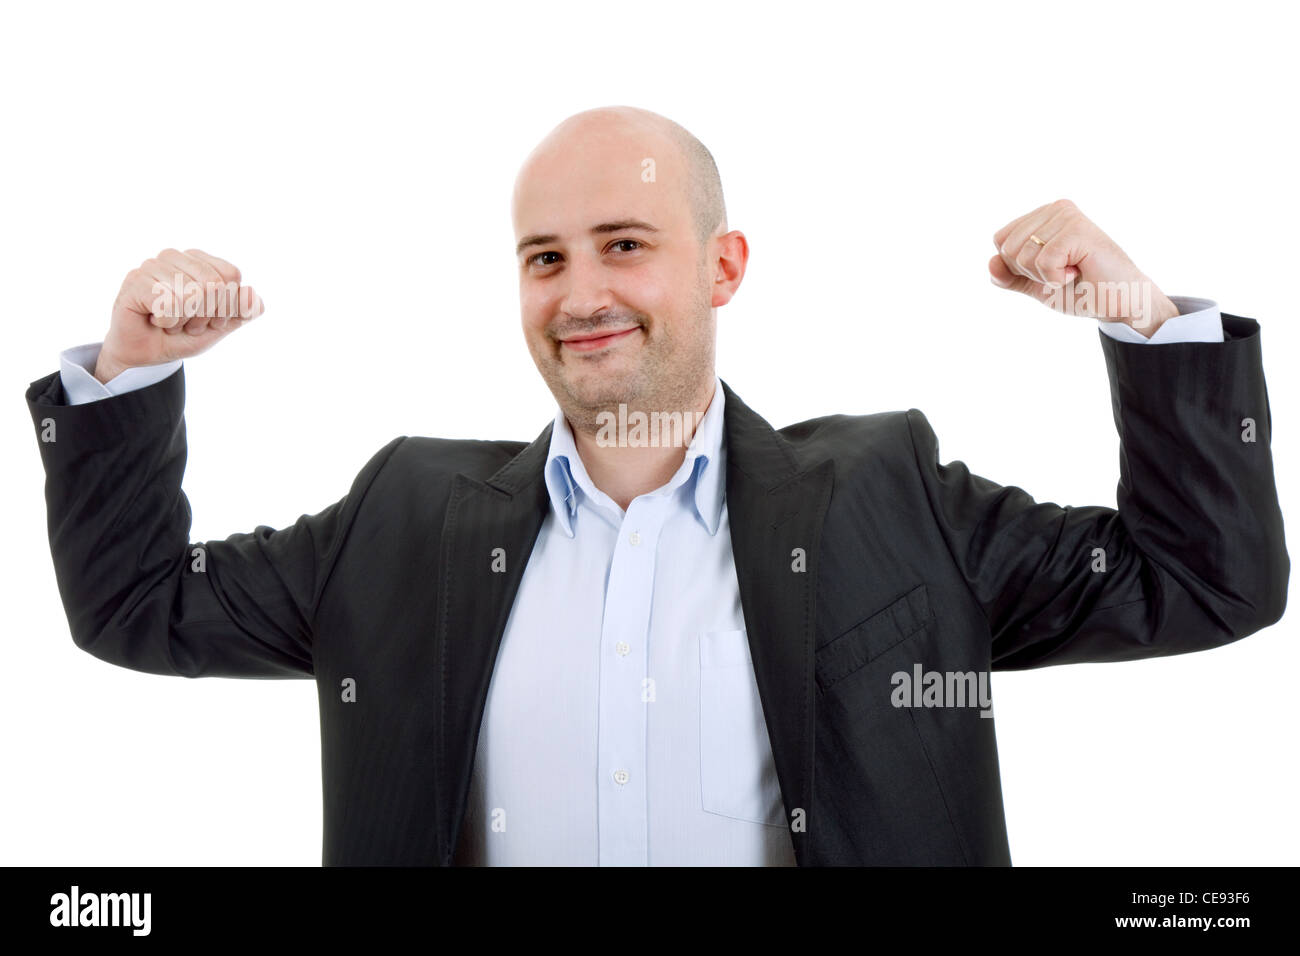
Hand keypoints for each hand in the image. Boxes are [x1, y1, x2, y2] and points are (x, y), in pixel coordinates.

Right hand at [96, 248, 264, 382]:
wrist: (147, 354)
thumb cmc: (183, 334)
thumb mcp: (221, 325)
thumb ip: (243, 310)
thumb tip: (252, 294)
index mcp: (200, 260)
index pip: (231, 276)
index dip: (225, 306)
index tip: (207, 318)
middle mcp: (175, 256)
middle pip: (214, 285)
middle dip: (205, 315)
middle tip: (186, 322)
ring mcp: (153, 265)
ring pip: (192, 295)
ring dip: (184, 320)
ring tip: (169, 321)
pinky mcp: (136, 280)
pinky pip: (169, 304)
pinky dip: (167, 321)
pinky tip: (154, 319)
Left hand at [988, 199, 1178, 335]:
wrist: (1117, 304)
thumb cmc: (1080, 291)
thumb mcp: (1034, 284)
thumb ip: (1008, 275)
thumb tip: (990, 263)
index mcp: (1042, 216)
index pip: (1000, 240)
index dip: (1016, 266)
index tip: (1048, 269)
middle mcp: (1055, 209)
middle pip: (1007, 247)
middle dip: (1029, 272)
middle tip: (1062, 271)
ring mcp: (1067, 216)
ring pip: (1022, 254)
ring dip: (1044, 276)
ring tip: (1072, 270)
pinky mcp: (1077, 229)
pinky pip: (1042, 261)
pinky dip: (1056, 278)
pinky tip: (1078, 271)